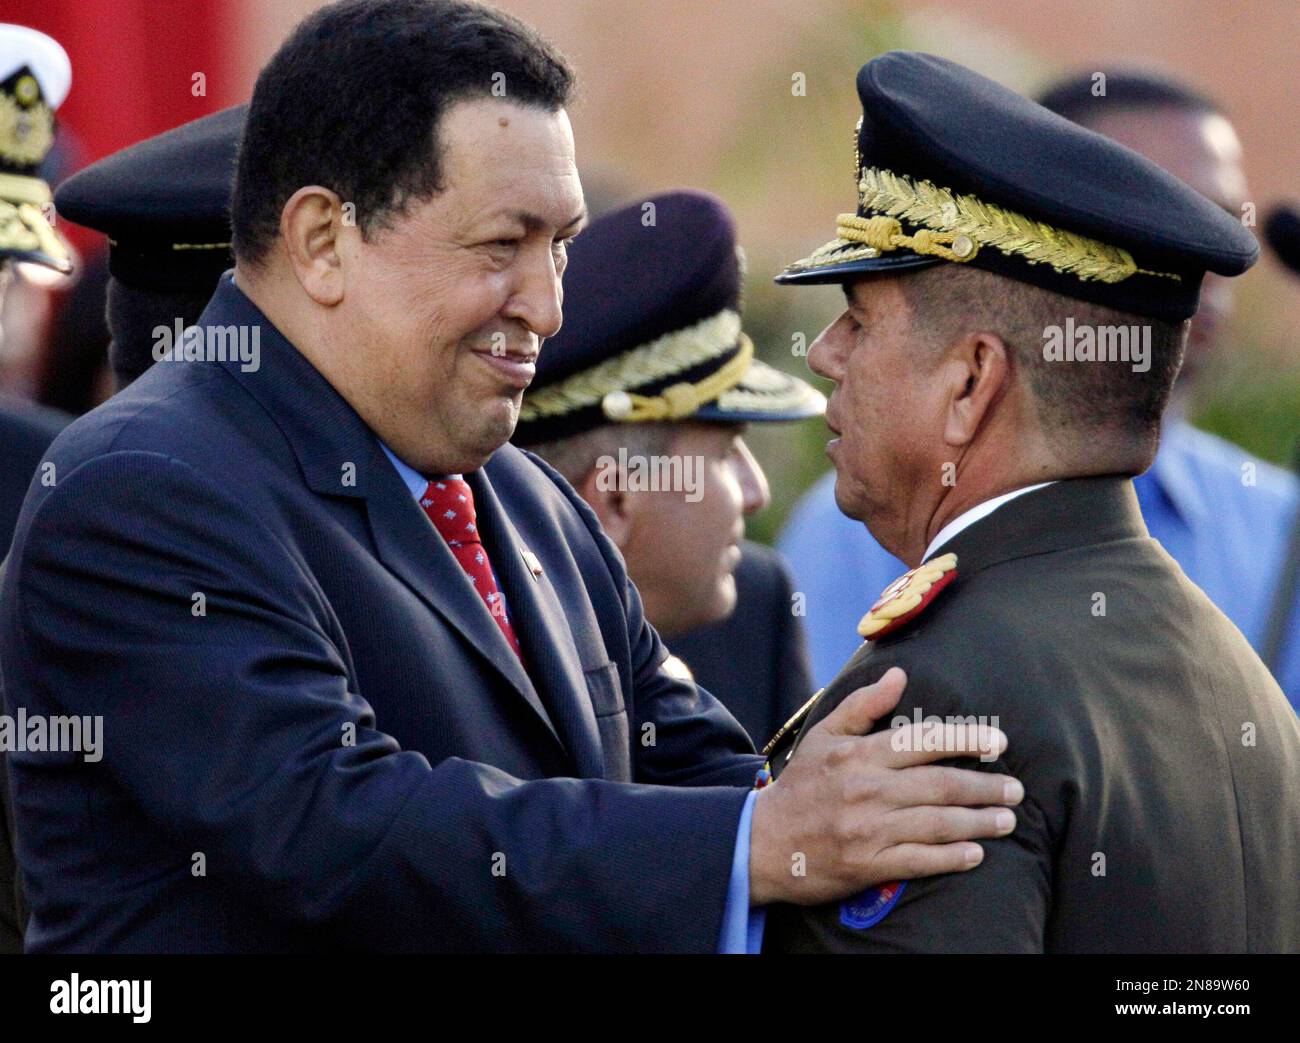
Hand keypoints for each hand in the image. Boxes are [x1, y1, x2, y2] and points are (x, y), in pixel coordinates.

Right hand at [748, 667, 1021, 905]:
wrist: (764, 842)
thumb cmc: (802, 784)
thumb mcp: (823, 735)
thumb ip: (863, 705)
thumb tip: (899, 675)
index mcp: (859, 754)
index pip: (924, 741)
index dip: (966, 741)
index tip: (998, 743)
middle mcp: (868, 789)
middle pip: (940, 784)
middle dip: (985, 786)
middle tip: (1016, 789)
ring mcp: (869, 829)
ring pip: (937, 823)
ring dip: (978, 821)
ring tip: (1006, 819)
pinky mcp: (868, 865)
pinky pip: (920, 860)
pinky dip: (952, 857)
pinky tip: (976, 853)